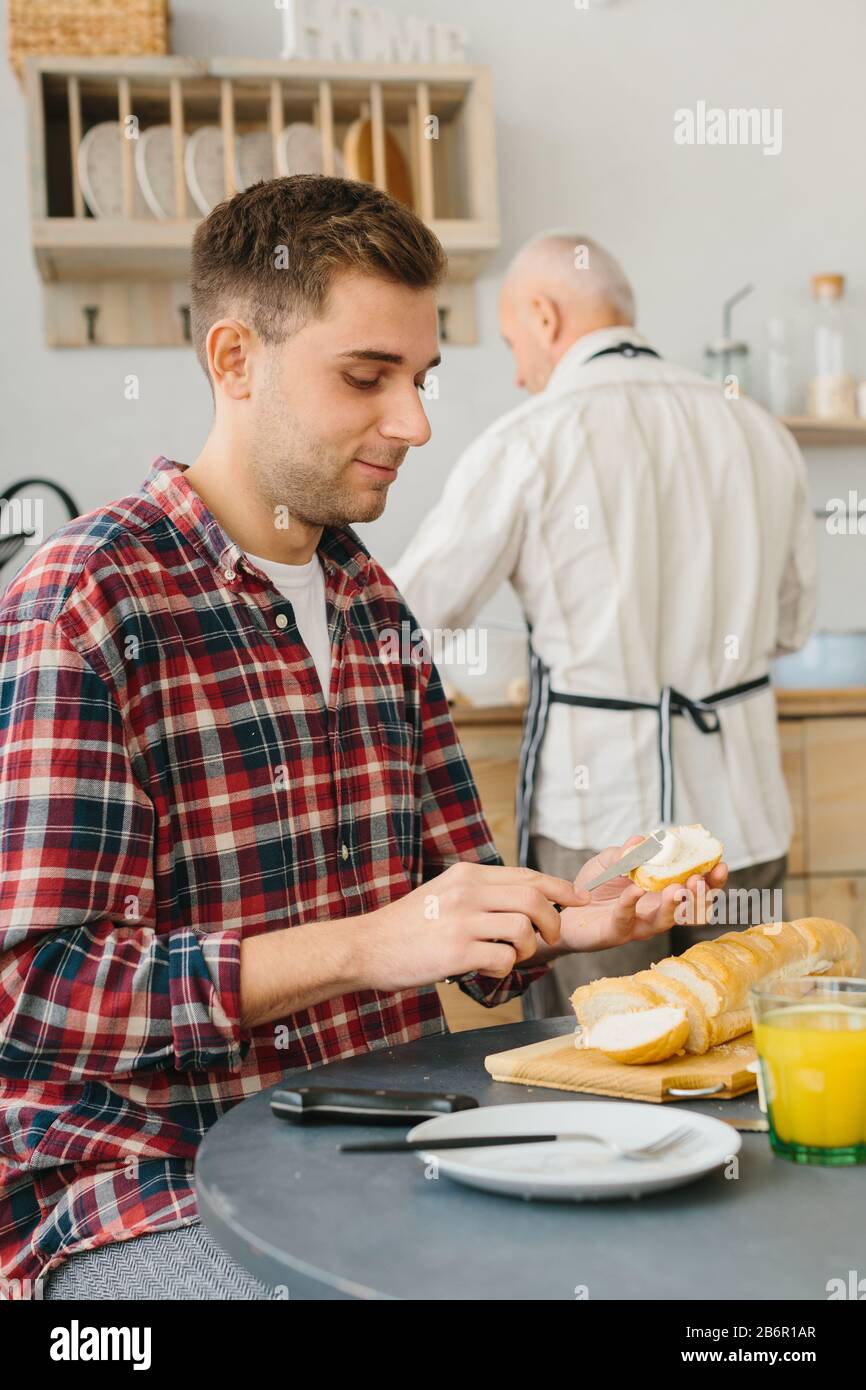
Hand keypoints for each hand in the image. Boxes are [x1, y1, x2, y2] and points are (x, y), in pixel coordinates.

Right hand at [360, 861, 589, 990]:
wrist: (365, 946)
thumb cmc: (406, 926)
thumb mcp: (444, 893)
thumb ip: (480, 893)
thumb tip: (526, 901)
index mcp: (466, 874)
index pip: (527, 875)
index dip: (560, 888)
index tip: (579, 900)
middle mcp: (466, 892)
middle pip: (533, 898)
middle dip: (553, 921)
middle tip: (550, 937)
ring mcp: (461, 921)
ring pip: (523, 929)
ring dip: (527, 949)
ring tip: (510, 956)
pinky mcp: (456, 952)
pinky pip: (503, 959)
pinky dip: (505, 969)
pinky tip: (489, 970)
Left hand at [557, 836, 728, 952]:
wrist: (565, 907)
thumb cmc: (594, 886)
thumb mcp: (610, 861)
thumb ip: (627, 853)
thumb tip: (643, 840)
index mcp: (662, 892)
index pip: (695, 888)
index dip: (712, 879)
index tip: (721, 864)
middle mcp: (656, 911)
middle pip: (690, 909)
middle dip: (700, 895)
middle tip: (700, 879)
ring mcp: (639, 924)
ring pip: (665, 920)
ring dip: (674, 905)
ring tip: (677, 888)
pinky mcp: (617, 932)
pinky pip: (627, 920)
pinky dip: (631, 904)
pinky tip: (635, 890)